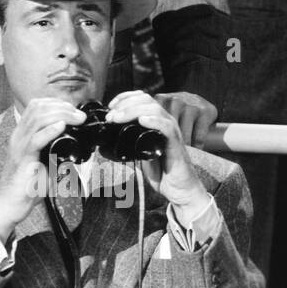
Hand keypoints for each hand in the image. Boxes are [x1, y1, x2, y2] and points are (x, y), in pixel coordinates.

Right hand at [0, 97, 84, 238]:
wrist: (9, 205)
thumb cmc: (26, 186)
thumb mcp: (43, 164)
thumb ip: (54, 154)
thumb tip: (76, 151)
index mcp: (22, 135)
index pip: (36, 106)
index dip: (56, 103)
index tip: (73, 110)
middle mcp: (18, 137)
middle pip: (38, 108)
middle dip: (62, 107)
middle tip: (79, 116)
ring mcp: (19, 147)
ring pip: (37, 118)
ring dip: (61, 115)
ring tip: (76, 119)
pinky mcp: (23, 160)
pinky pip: (35, 140)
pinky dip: (50, 131)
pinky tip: (61, 127)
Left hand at [105, 90, 208, 215]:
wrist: (179, 189)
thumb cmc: (161, 171)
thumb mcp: (139, 152)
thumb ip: (129, 142)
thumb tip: (107, 140)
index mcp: (156, 121)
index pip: (142, 98)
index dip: (125, 97)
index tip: (110, 105)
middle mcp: (165, 123)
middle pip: (146, 100)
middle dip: (125, 104)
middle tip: (110, 116)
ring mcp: (172, 132)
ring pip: (155, 109)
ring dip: (133, 111)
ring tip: (118, 118)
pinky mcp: (176, 145)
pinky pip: (167, 127)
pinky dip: (154, 121)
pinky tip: (142, 120)